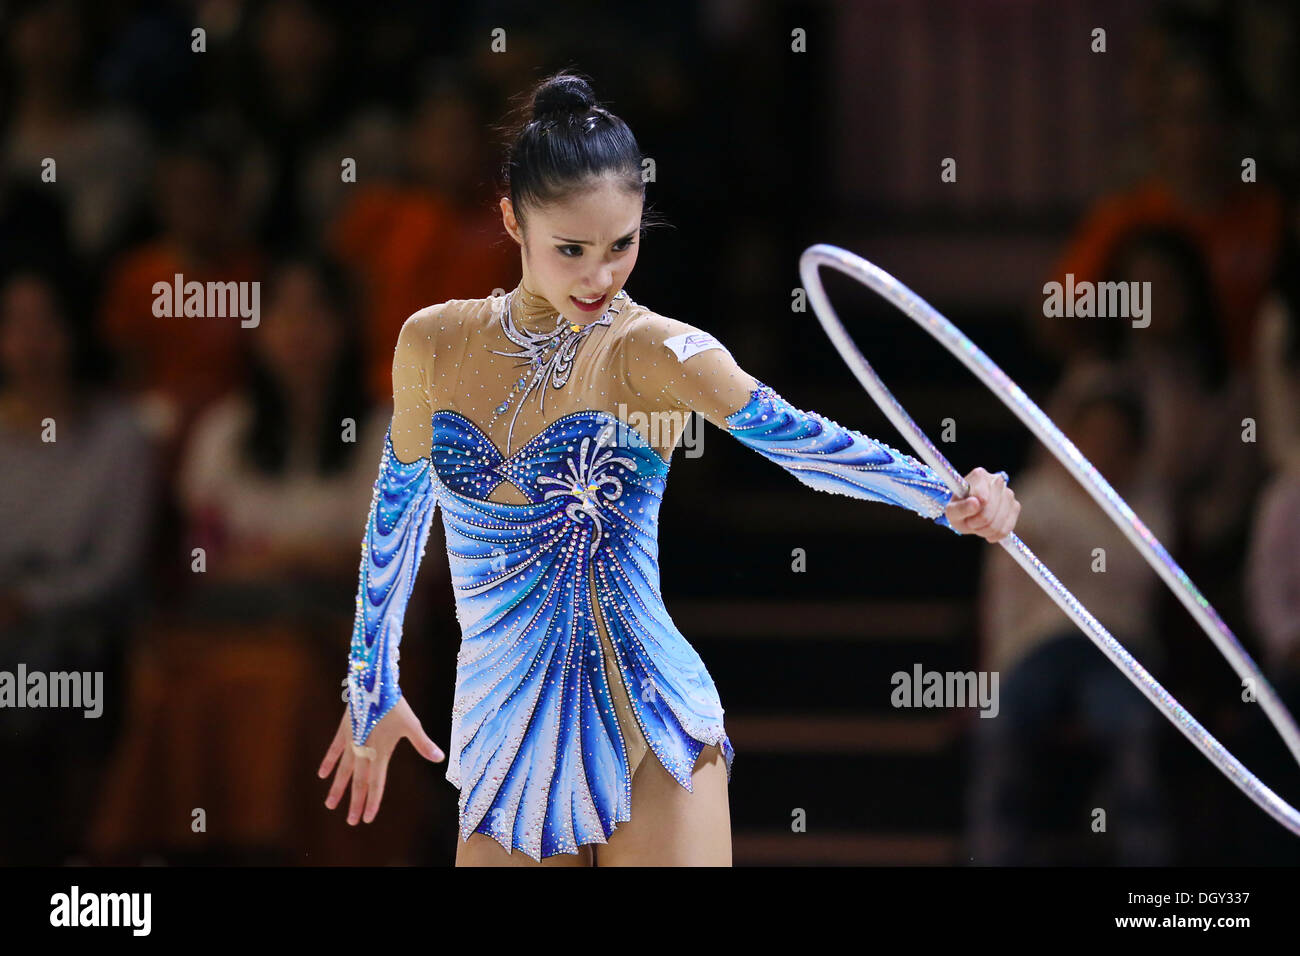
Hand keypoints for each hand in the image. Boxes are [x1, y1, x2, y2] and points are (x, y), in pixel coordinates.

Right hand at [319, 697, 444, 824]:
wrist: (374, 684)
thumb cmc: (396, 704)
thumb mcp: (412, 724)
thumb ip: (423, 744)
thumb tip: (441, 758)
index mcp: (380, 753)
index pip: (376, 784)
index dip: (372, 802)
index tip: (367, 819)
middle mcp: (364, 751)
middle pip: (359, 783)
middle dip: (355, 803)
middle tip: (351, 821)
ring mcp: (351, 742)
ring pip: (343, 771)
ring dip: (337, 788)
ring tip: (330, 805)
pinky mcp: (344, 731)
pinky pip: (334, 750)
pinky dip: (328, 762)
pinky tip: (322, 775)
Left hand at [944, 467, 1018, 542]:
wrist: (969, 511)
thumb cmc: (959, 508)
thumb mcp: (952, 511)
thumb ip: (960, 508)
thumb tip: (976, 502)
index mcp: (979, 476)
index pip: (981, 498)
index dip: (972, 511)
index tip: (965, 514)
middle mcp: (997, 480)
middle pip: (989, 511)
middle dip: (977, 523)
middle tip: (970, 522)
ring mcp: (1008, 493)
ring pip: (999, 521)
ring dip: (985, 530)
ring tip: (978, 525)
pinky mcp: (1015, 506)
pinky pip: (1007, 528)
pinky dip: (995, 534)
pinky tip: (987, 531)